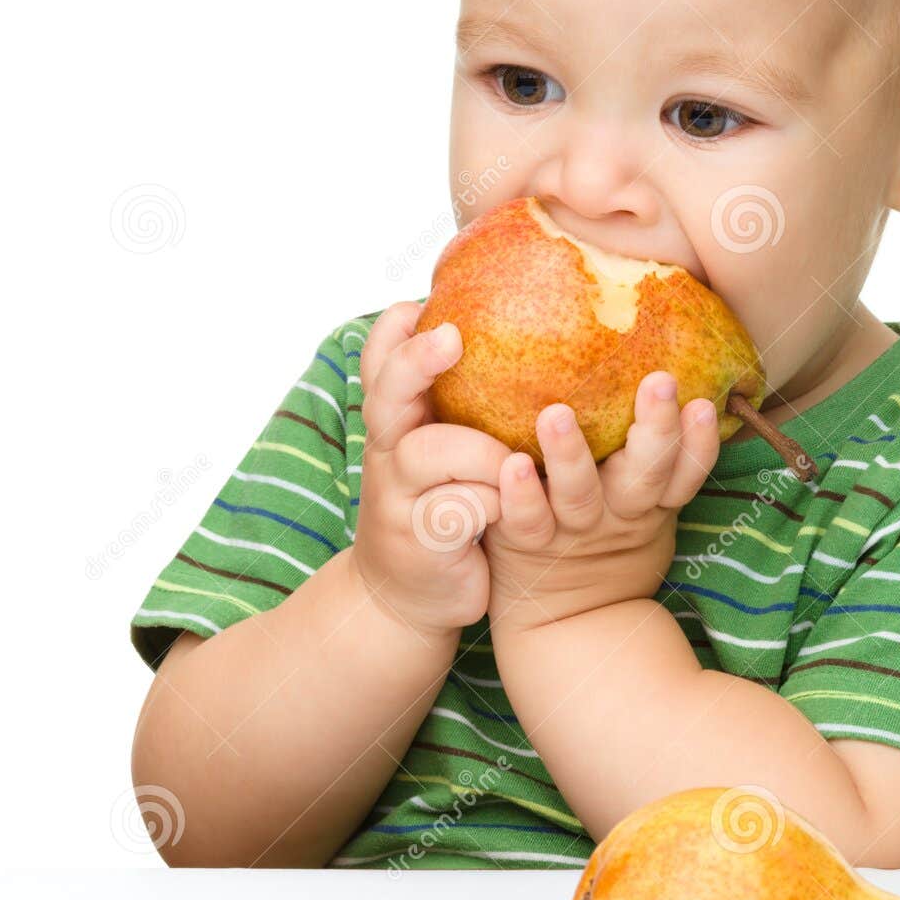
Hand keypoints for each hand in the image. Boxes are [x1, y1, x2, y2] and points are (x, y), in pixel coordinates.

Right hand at [350, 300, 512, 636]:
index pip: (380, 362)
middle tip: (452, 337)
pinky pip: (460, 509)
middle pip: (388, 394)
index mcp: (398, 423)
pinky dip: (492, 505)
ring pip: (433, 453)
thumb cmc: (442, 507)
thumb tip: (519, 332)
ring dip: (482, 453)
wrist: (404, 599)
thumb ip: (458, 408)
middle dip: (417, 361)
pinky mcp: (419, 540)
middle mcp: (388, 452)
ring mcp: (396, 497)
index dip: (395, 331)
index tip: (417, 300)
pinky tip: (511, 511)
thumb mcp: (442, 452)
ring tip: (518, 463)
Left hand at [482, 371, 721, 634]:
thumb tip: (665, 372)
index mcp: (650, 503)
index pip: (685, 472)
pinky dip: (521, 496)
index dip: (699, 443)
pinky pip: (527, 521)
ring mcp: (574, 531)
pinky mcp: (529, 545)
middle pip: (645, 475)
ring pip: (579, 495)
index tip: (704, 403)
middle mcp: (619, 514)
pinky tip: (513, 465)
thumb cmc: (602, 539)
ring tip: (556, 415)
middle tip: (659, 381)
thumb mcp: (639, 509)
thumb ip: (645, 453)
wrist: (563, 622)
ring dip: (570, 454)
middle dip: (656, 429)